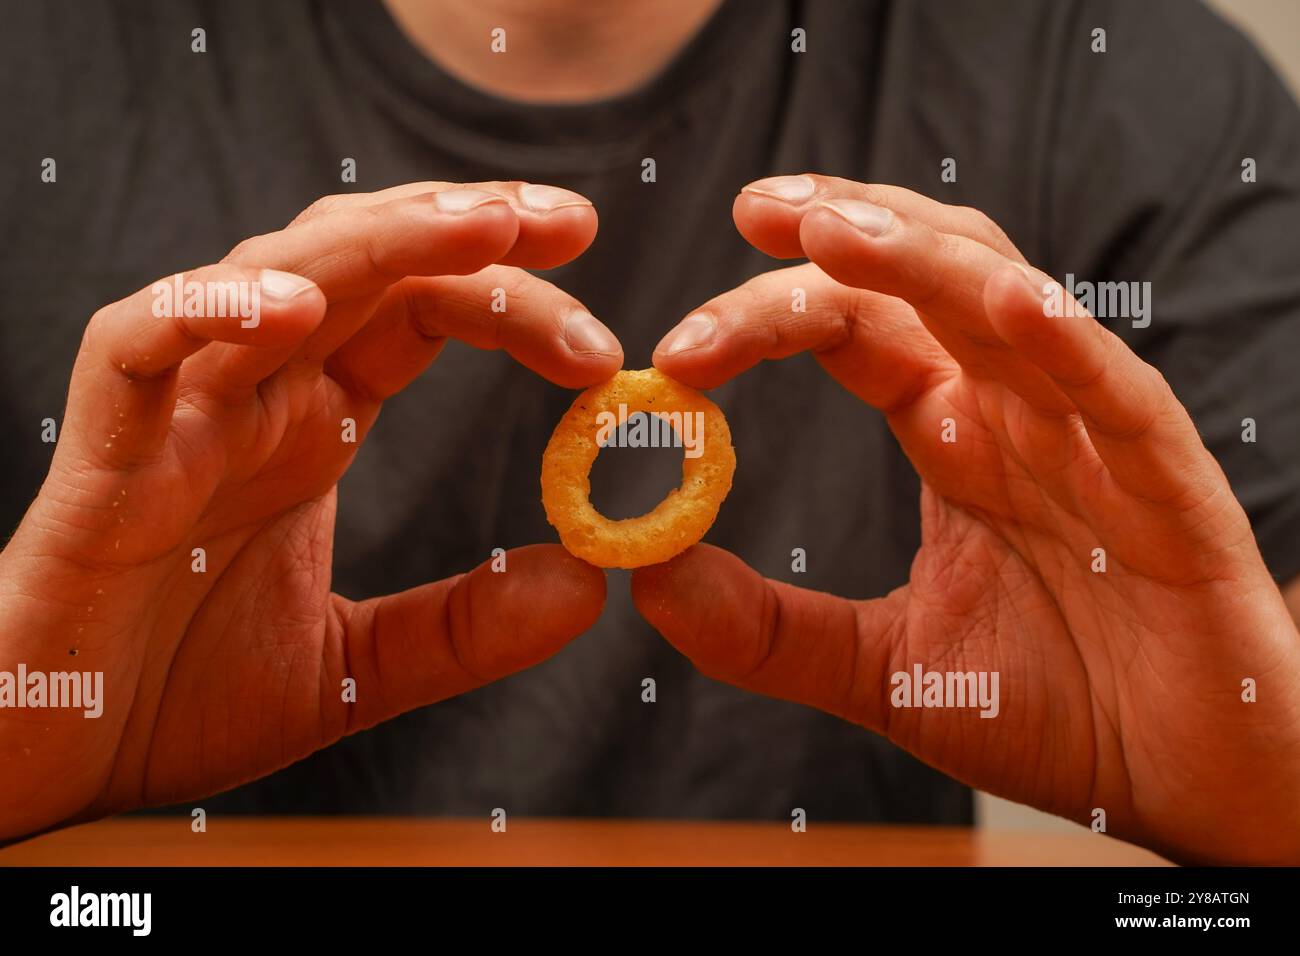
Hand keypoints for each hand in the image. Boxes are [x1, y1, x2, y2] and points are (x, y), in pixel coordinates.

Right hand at [0, 181, 620, 840]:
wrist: (52, 756)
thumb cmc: (178, 695)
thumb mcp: (359, 668)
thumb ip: (467, 626)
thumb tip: (592, 581)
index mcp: (313, 423)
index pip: (423, 314)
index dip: (510, 299)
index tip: (605, 341)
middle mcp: (254, 392)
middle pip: (365, 263)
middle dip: (467, 229)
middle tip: (571, 220)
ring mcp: (179, 408)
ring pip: (273, 277)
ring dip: (380, 240)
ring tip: (485, 228)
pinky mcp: (104, 449)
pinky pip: (140, 345)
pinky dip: (209, 315)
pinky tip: (294, 309)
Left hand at [634, 175, 1299, 863]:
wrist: (1182, 781)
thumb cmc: (1052, 710)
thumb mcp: (882, 669)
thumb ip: (767, 628)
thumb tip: (646, 571)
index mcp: (954, 437)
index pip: (856, 334)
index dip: (773, 310)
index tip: (681, 340)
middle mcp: (1016, 413)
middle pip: (923, 284)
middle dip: (842, 233)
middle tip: (755, 210)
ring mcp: (1090, 434)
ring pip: (1011, 302)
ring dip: (924, 253)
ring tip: (831, 227)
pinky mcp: (1167, 480)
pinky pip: (1115, 391)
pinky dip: (1064, 341)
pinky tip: (1004, 303)